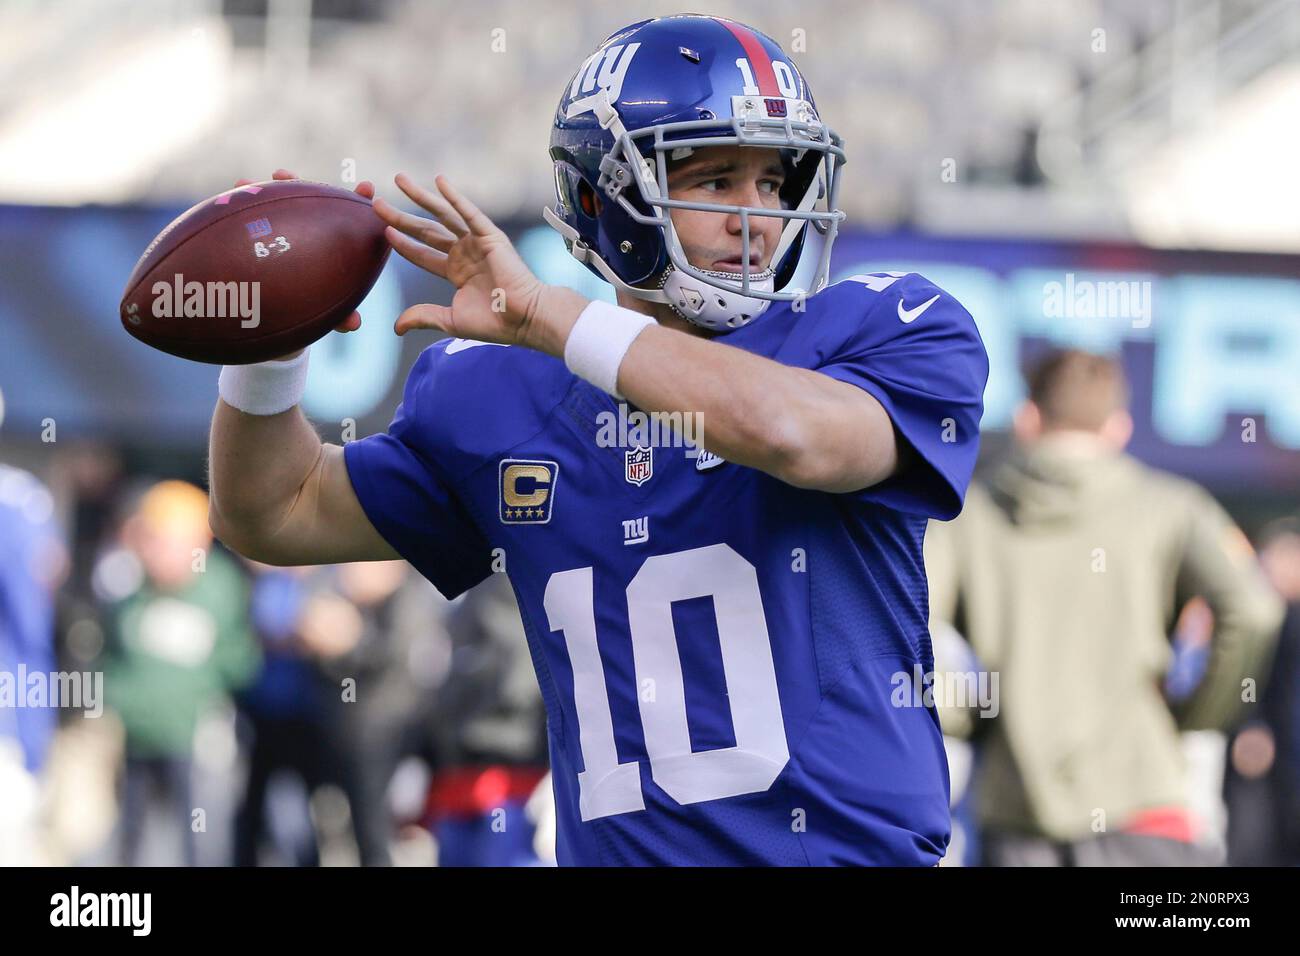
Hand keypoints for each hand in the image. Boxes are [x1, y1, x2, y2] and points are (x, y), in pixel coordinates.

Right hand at [234, 169, 368, 358]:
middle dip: (300, 183)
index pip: (348, 217)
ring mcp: (282, 229)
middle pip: (307, 200)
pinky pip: (249, 215)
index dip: (358, 200)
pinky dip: (241, 201)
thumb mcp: (324, 314)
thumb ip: (338, 316)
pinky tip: (234, 189)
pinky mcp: (258, 233)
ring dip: (267, 187)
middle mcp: (307, 231)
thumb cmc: (308, 313)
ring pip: (278, 201)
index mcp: (332, 245)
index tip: (365, 186)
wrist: (275, 321)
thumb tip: (355, 324)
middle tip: (285, 174)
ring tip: (257, 180)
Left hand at [372, 173, 550, 348]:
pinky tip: (438, 181)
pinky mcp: (490, 236)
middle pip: (426, 231)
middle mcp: (465, 253)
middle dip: (401, 217)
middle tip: (376, 203)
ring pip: (442, 216)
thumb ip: (424, 316)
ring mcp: (477, 242)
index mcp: (457, 272)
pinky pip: (469, 212)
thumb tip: (397, 327)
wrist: (524, 318)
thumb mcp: (451, 320)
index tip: (383, 232)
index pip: (423, 253)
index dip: (402, 243)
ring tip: (399, 179)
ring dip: (421, 197)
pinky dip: (454, 196)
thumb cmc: (495, 322)